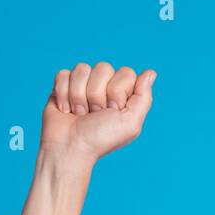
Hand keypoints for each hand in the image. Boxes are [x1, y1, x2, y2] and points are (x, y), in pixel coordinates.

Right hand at [41, 61, 157, 165]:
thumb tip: (151, 72)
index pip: (126, 72)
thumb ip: (144, 97)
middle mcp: (104, 86)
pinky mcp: (63, 85)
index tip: (113, 111)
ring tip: (80, 114)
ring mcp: (83, 85)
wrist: (70, 148)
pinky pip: (63, 74)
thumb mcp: (131, 123)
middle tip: (95, 114)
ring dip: (79, 96)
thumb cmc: (101, 139)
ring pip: (82, 69)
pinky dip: (63, 94)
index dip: (117, 91)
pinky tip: (66, 110)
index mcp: (123, 94)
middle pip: (103, 67)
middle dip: (97, 94)